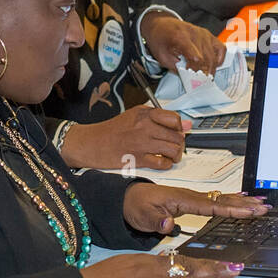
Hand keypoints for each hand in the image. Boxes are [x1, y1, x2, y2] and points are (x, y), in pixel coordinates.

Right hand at [59, 106, 190, 169]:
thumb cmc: (112, 130)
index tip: (177, 131)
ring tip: (170, 155)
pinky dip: (166, 164)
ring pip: (172, 149)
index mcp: (144, 114)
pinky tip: (161, 162)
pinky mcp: (138, 159)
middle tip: (174, 146)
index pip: (174, 119)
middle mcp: (144, 126)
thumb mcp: (135, 116)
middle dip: (179, 143)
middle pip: (176, 136)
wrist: (91, 143)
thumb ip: (160, 119)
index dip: (179, 127)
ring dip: (175, 155)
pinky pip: (162, 163)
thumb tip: (185, 124)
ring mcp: (142, 143)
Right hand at [80, 252, 242, 277]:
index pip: (181, 260)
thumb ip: (148, 270)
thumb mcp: (126, 268)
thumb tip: (167, 271)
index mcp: (146, 261)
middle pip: (186, 268)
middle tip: (236, 268)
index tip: (224, 263)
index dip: (205, 262)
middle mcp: (149, 270)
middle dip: (214, 269)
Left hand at [122, 183, 270, 235]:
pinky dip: (231, 200)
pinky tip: (241, 200)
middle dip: (245, 203)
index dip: (231, 209)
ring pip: (222, 199)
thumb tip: (168, 223)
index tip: (248, 210)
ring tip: (260, 202)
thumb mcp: (143, 215)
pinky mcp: (191, 201)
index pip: (212, 206)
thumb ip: (157, 220)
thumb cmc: (135, 206)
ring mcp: (192, 198)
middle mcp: (190, 197)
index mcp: (182, 200)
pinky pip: (215, 200)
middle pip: (223, 200)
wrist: (127, 199)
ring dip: (242, 201)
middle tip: (264, 205)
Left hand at [140, 11, 225, 74]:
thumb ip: (175, 67)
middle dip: (203, 73)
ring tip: (204, 77)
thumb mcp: (161, 56)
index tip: (193, 78)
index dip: (196, 70)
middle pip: (206, 58)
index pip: (195, 56)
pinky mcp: (209, 35)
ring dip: (210, 69)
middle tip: (199, 82)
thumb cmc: (161, 39)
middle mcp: (194, 34)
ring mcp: (204, 34)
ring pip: (214, 56)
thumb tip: (189, 78)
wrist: (163, 25)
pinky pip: (221, 49)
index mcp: (180, 37)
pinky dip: (219, 59)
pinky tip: (212, 64)